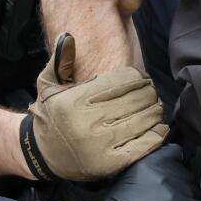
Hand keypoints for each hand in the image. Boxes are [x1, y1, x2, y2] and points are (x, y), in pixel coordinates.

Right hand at [19, 34, 167, 181]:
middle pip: (135, 101)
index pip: (120, 81)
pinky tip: (160, 128)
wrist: (40, 154)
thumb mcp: (47, 86)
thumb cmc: (50, 116)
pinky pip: (142, 146)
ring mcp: (100, 145)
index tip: (142, 77)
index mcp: (75, 101)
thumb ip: (60, 61)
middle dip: (149, 94)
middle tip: (152, 92)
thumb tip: (69, 36)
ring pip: (142, 121)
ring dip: (154, 112)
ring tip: (155, 107)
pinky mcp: (109, 164)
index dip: (137, 77)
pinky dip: (156, 136)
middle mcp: (88, 122)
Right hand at [106, 144, 200, 200]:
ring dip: (190, 200)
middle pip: (188, 174)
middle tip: (171, 199)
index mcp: (155, 161)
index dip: (174, 162)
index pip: (175, 152)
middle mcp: (173, 172)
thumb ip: (144, 170)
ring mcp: (184, 191)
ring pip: (197, 191)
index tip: (171, 171)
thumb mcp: (127, 178)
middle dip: (181, 184)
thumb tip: (151, 174)